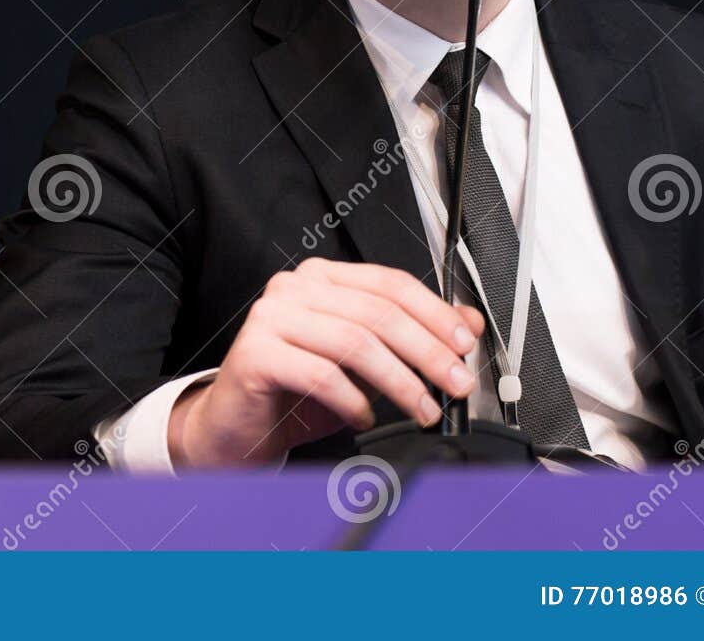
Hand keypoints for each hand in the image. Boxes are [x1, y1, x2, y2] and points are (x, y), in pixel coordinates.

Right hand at [167, 257, 484, 468]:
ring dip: (399, 381)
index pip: (390, 283)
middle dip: (427, 352)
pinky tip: (366, 416)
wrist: (236, 426)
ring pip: (355, 342)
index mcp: (323, 278)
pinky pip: (320, 373)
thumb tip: (467, 325)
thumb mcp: (364, 364)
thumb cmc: (297, 393)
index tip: (465, 345)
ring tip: (421, 409)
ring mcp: (271, 316)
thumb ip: (411, 338)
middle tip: (455, 384)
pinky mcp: (255, 353)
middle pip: (378, 312)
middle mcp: (294, 288)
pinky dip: (353, 399)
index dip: (435, 313)